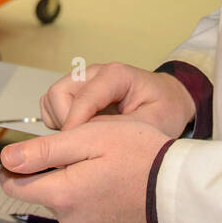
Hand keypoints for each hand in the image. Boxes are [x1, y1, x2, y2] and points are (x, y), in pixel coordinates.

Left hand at [0, 117, 170, 222]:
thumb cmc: (141, 156)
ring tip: (105, 166)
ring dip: (74, 184)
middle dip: (54, 171)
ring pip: (65, 202)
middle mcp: (70, 220)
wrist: (179, 190)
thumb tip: (8, 158)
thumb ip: (44, 150)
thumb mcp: (89, 138)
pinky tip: (113, 185)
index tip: (28, 150)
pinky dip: (91, 199)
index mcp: (63, 194)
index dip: (16, 164)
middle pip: (43, 191)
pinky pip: (84, 215)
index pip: (14, 184)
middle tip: (85, 150)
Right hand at [39, 62, 194, 138]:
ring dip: (59, 123)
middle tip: (81, 146)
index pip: (84, 97)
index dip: (74, 124)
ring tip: (82, 141)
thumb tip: (89, 140)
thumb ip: (122, 130)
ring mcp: (83, 80)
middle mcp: (94, 73)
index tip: (73, 149)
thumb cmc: (164, 108)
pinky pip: (52, 105)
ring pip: (52, 98)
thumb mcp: (153, 123)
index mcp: (115, 75)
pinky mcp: (76, 91)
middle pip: (59, 93)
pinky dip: (58, 121)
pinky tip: (79, 135)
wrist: (169, 99)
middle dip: (65, 123)